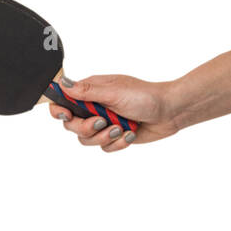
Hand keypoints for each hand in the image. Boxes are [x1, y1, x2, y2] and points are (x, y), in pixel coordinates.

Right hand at [46, 74, 181, 151]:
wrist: (169, 112)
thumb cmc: (145, 96)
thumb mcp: (114, 91)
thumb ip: (87, 91)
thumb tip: (62, 83)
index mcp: (91, 92)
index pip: (63, 101)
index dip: (60, 111)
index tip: (67, 115)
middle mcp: (94, 107)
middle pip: (72, 126)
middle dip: (86, 128)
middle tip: (102, 122)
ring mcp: (104, 123)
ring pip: (87, 140)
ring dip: (104, 137)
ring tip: (120, 127)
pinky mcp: (115, 136)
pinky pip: (105, 148)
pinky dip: (118, 143)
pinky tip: (130, 132)